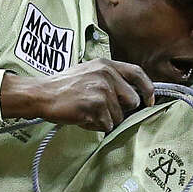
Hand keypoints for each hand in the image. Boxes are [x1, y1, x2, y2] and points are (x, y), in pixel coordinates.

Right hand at [0, 59, 154, 132]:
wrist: (43, 94)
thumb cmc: (64, 86)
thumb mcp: (89, 71)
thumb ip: (110, 78)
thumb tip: (131, 95)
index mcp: (106, 65)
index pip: (138, 73)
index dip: (148, 89)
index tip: (150, 101)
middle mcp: (107, 75)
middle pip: (132, 101)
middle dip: (121, 110)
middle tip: (102, 110)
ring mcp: (102, 91)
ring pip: (119, 117)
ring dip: (105, 120)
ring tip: (87, 112)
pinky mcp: (96, 107)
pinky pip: (106, 125)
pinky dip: (96, 126)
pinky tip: (83, 118)